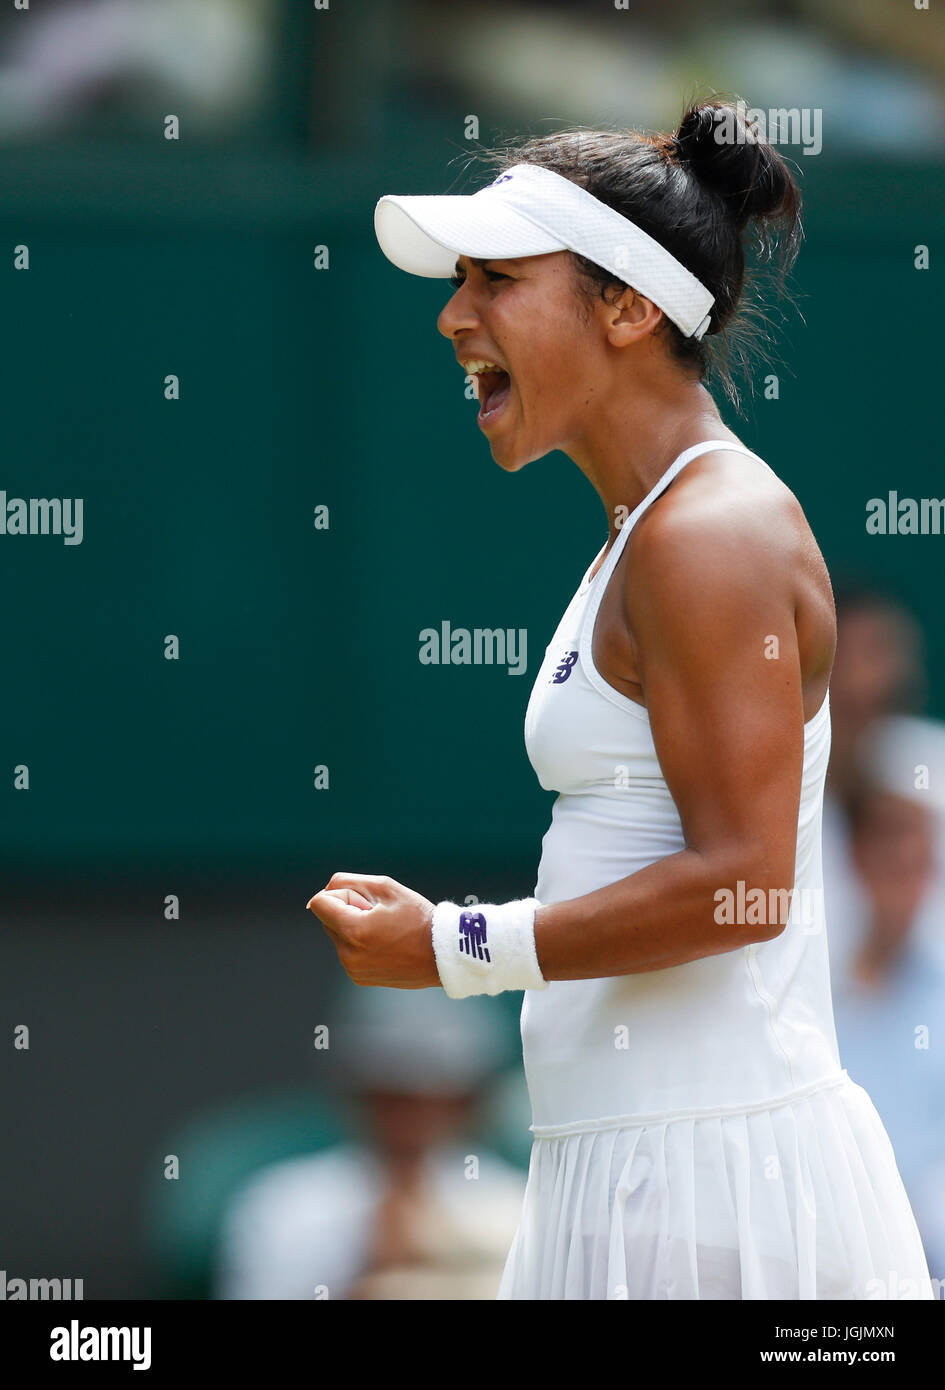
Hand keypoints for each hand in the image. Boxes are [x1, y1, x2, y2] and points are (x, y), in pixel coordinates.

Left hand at [306, 872, 439, 988]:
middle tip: (380, 916)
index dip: (342, 895)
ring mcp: (353, 969)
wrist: (442, 954)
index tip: (366, 902)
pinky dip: (360, 944)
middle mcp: (348, 954)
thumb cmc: (418, 918)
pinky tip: (386, 945)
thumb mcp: (385, 887)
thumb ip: (348, 882)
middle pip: (328, 919)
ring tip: (386, 932)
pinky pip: (348, 951)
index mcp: (353, 930)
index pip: (319, 902)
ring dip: (354, 927)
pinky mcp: (359, 978)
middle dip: (347, 911)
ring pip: (338, 935)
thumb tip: (324, 892)